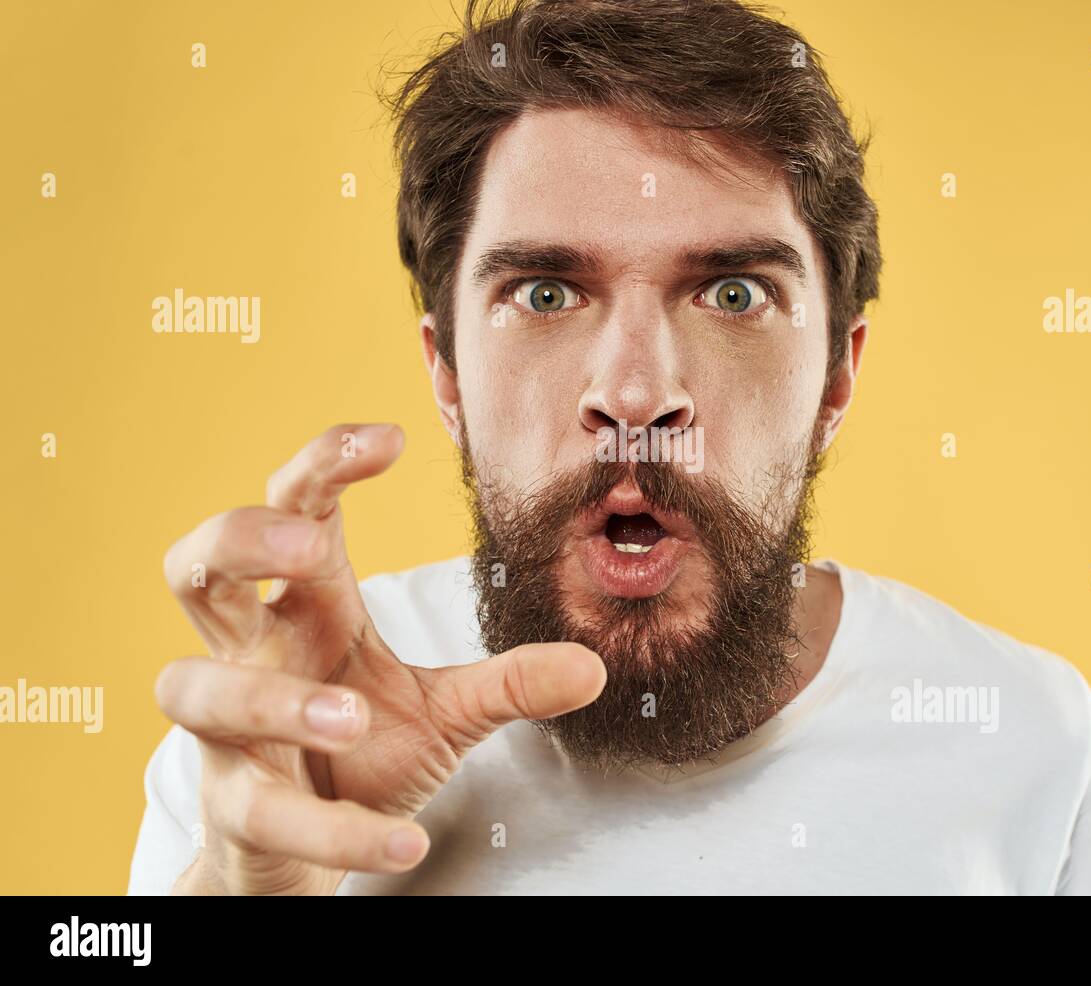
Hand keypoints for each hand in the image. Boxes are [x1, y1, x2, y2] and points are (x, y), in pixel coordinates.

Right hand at [155, 423, 605, 894]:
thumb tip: (595, 666)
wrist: (305, 853)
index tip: (390, 438)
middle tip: (308, 543)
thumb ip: (510, 683)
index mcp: (309, 610)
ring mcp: (228, 733)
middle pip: (197, 569)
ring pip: (199, 689)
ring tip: (351, 715)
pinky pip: (264, 812)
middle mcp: (254, 655)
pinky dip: (333, 830)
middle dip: (238, 540)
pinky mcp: (236, 809)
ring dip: (275, 699)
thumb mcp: (445, 710)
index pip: (294, 511)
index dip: (324, 465)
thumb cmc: (360, 754)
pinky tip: (403, 843)